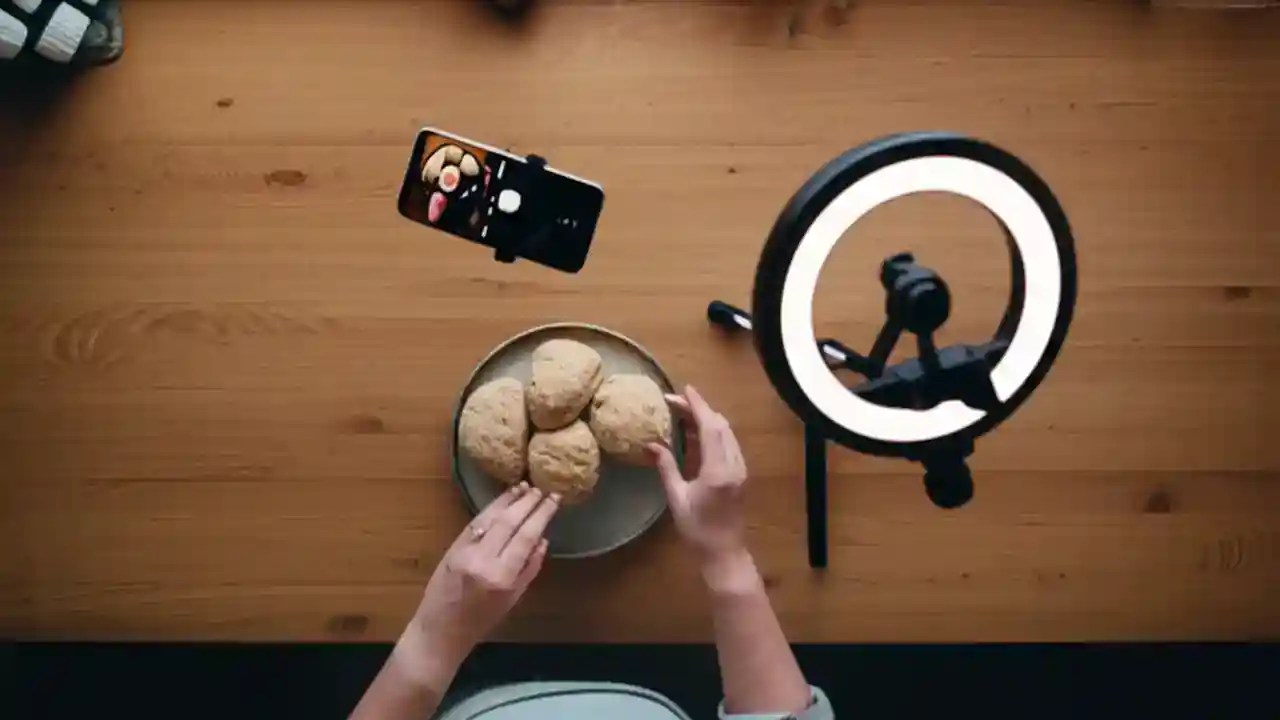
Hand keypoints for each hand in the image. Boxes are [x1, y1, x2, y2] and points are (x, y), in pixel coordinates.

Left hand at [411, 483, 558, 663]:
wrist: (440, 630)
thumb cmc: (481, 621)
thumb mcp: (513, 599)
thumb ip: (529, 569)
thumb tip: (542, 540)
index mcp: (502, 577)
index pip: (526, 536)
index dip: (542, 514)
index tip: (554, 499)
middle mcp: (483, 560)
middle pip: (509, 522)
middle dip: (527, 502)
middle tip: (542, 488)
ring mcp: (465, 551)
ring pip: (490, 518)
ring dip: (508, 500)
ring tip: (524, 486)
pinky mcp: (452, 547)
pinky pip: (475, 523)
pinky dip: (490, 509)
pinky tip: (502, 500)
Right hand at [646, 385, 749, 566]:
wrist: (724, 553)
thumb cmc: (697, 530)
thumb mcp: (677, 498)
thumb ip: (666, 468)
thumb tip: (650, 444)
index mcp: (718, 470)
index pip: (710, 427)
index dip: (697, 406)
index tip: (684, 390)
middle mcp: (734, 464)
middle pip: (720, 425)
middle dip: (699, 409)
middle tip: (674, 402)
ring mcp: (740, 468)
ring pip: (726, 433)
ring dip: (706, 419)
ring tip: (682, 414)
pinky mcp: (740, 474)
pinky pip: (728, 444)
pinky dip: (712, 432)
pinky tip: (694, 434)